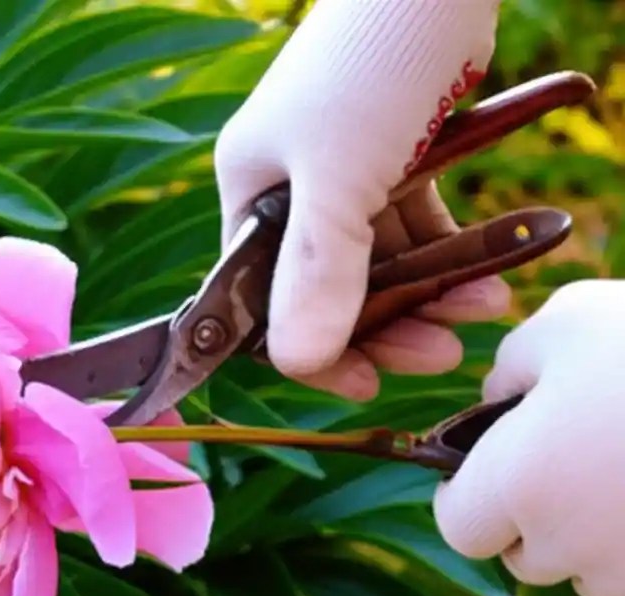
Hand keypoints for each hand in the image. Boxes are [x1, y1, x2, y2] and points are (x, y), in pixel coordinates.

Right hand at [214, 0, 503, 399]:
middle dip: (385, 327)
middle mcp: (289, 186)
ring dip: (429, 294)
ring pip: (379, 261)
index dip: (307, 345)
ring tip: (479, 311)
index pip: (262, 296)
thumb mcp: (340, 178)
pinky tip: (489, 276)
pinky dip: (450, 253)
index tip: (363, 382)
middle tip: (438, 354)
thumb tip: (296, 363)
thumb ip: (318, 271)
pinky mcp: (395, 158)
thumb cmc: (371, 68)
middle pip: (327, 285)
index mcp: (251, 190)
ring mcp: (343, 173)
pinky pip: (416, 226)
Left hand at [433, 280, 624, 595]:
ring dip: (594, 536)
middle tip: (569, 452)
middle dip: (533, 515)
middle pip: (525, 558)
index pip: (460, 529)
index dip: (470, 495)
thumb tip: (497, 405)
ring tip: (623, 462)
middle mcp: (572, 546)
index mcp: (518, 486)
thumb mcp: (562, 323)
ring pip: (591, 575)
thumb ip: (506, 371)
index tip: (493, 460)